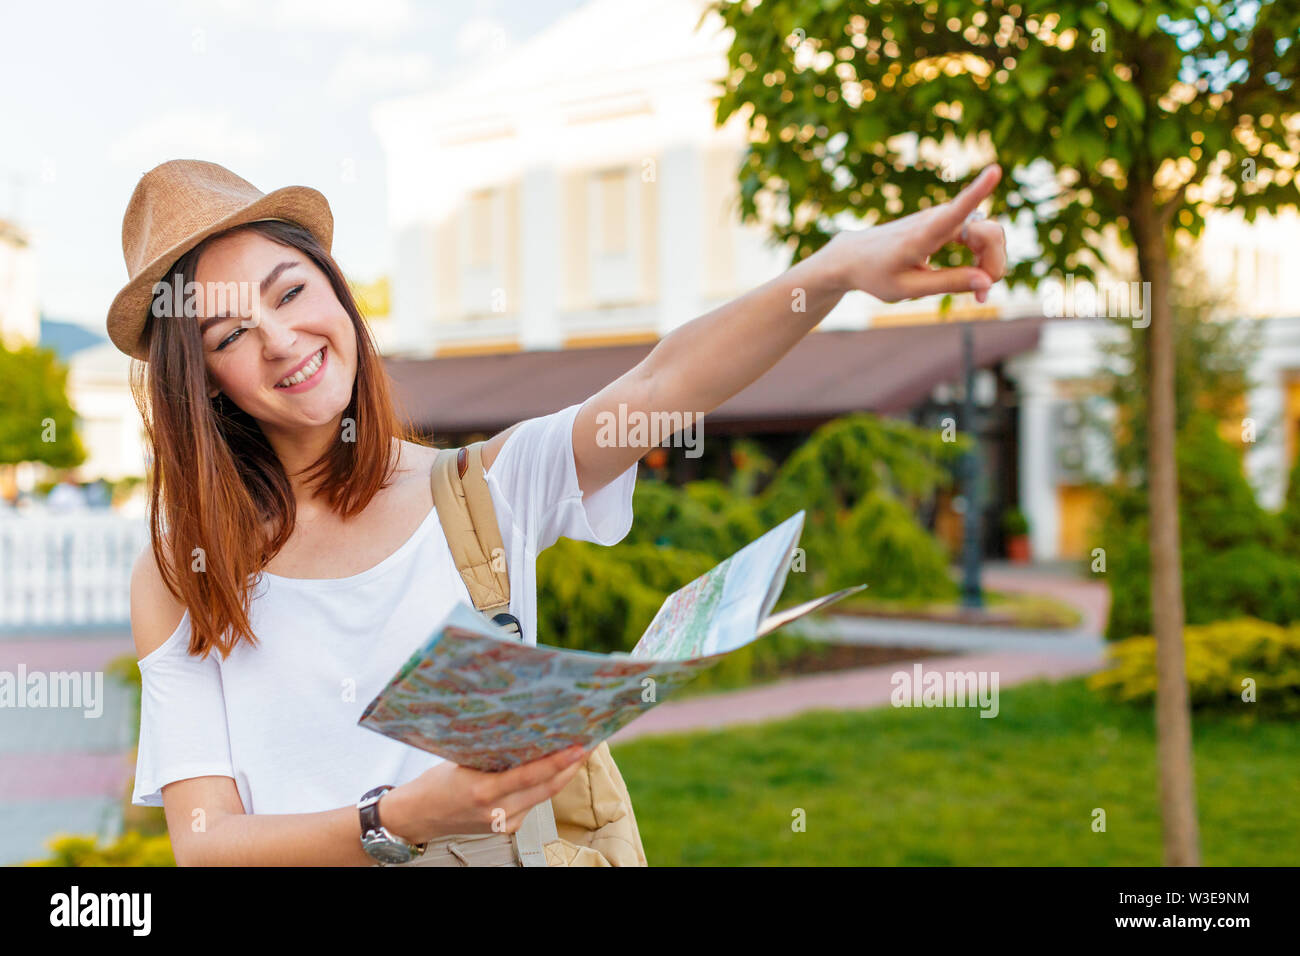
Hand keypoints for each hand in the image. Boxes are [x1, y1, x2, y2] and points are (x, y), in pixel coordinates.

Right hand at [382, 744, 588, 843]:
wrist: (418, 817)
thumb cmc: (435, 784)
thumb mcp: (461, 761)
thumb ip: (492, 753)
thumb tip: (525, 730)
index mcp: (484, 792)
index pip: (531, 776)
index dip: (559, 761)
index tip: (580, 746)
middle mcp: (497, 811)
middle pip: (547, 788)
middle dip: (571, 765)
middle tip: (588, 741)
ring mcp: (503, 823)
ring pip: (543, 796)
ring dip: (562, 774)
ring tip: (577, 751)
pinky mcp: (506, 828)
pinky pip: (532, 804)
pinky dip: (544, 786)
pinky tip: (553, 769)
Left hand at [819, 164, 1007, 304]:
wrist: (854, 256)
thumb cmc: (876, 274)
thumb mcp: (908, 288)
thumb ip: (947, 283)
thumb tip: (986, 282)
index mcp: (922, 235)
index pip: (956, 211)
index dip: (978, 192)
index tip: (994, 170)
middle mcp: (937, 218)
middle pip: (990, 234)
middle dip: (994, 264)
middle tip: (980, 297)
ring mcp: (944, 218)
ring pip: (989, 235)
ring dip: (990, 263)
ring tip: (977, 294)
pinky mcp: (947, 223)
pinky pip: (980, 237)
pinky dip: (983, 258)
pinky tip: (975, 279)